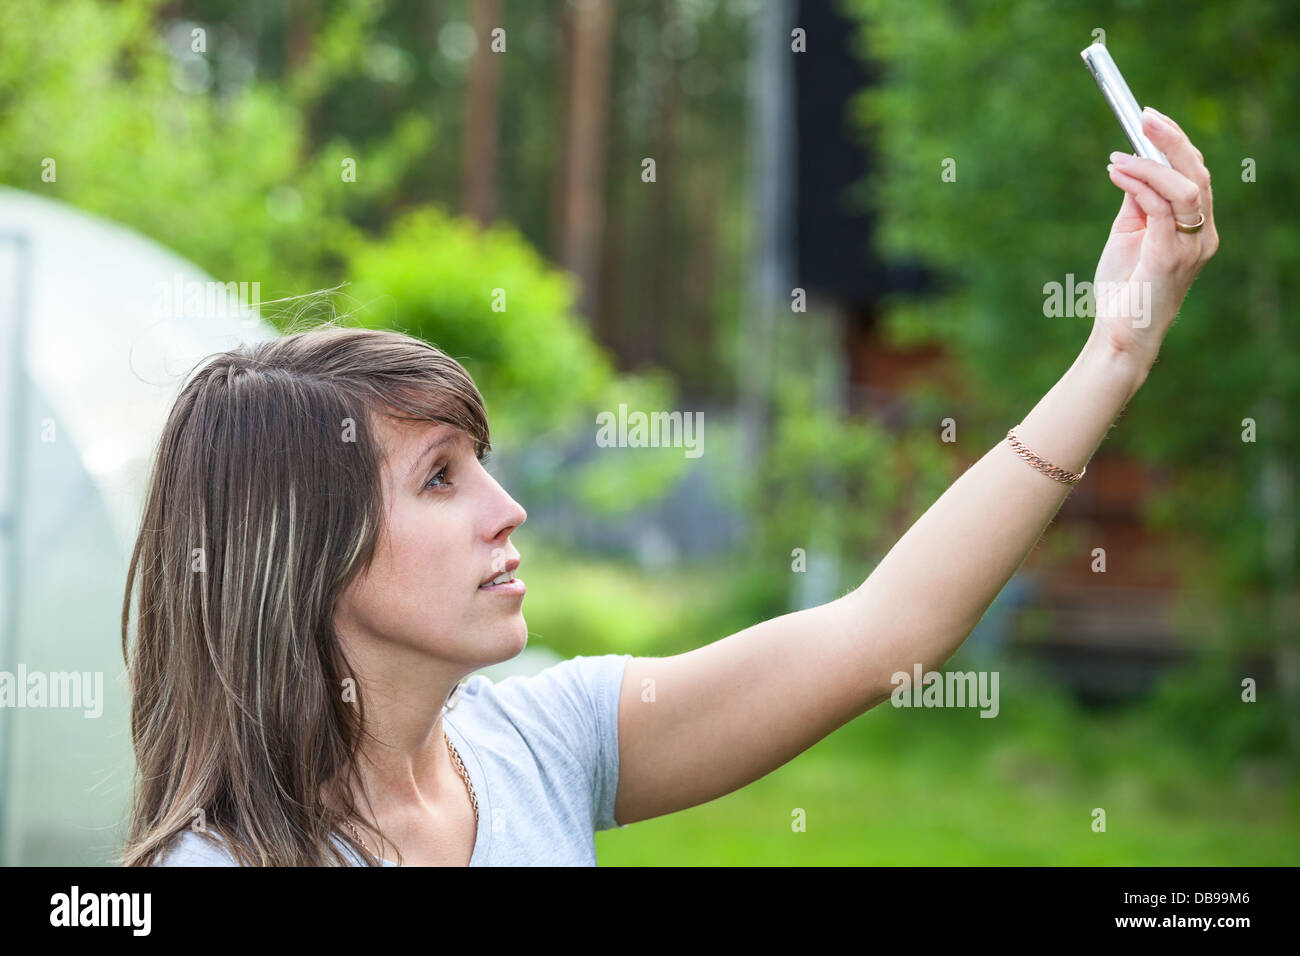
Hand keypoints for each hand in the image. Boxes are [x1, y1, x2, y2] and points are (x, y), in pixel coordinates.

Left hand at [1091, 107, 1218, 374]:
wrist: (1119, 334)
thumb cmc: (1124, 290)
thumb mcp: (1129, 235)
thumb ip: (1137, 202)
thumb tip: (1132, 164)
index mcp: (1196, 228)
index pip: (1195, 175)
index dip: (1176, 143)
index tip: (1149, 119)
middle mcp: (1202, 235)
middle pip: (1197, 174)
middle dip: (1172, 141)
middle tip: (1144, 117)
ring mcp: (1190, 247)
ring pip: (1185, 188)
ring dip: (1150, 164)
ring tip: (1118, 156)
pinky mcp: (1169, 257)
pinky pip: (1160, 210)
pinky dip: (1138, 185)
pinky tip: (1117, 173)